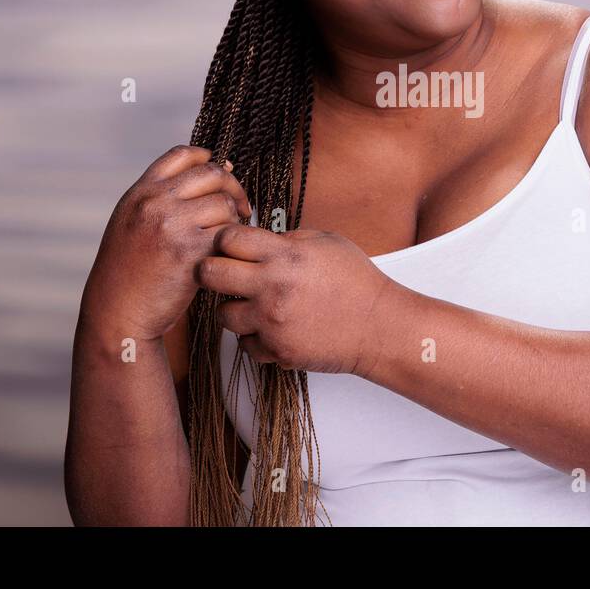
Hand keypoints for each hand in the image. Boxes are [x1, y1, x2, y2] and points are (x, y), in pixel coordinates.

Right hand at [83, 144, 252, 340]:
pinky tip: (223, 254)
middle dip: (233, 187)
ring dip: (232, 219)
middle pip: (211, 173)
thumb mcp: (133, 221)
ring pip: (224, 203)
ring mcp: (171, 224)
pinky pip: (228, 233)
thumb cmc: (130, 270)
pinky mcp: (190, 251)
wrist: (118, 311)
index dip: (208, 159)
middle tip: (240, 207)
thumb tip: (222, 166)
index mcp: (140, 192)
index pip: (183, 154)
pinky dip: (231, 243)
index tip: (220, 174)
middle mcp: (154, 202)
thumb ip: (165, 195)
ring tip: (225, 236)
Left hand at [197, 224, 397, 377]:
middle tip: (225, 274)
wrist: (379, 326)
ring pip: (222, 315)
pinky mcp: (276, 350)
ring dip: (233, 309)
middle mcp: (273, 287)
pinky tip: (272, 328)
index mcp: (285, 255)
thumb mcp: (327, 242)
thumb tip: (257, 241)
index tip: (232, 245)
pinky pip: (245, 344)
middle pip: (210, 273)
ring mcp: (272, 321)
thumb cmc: (357, 282)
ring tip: (254, 306)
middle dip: (213, 270)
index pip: (228, 238)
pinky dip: (255, 338)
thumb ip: (288, 238)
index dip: (226, 239)